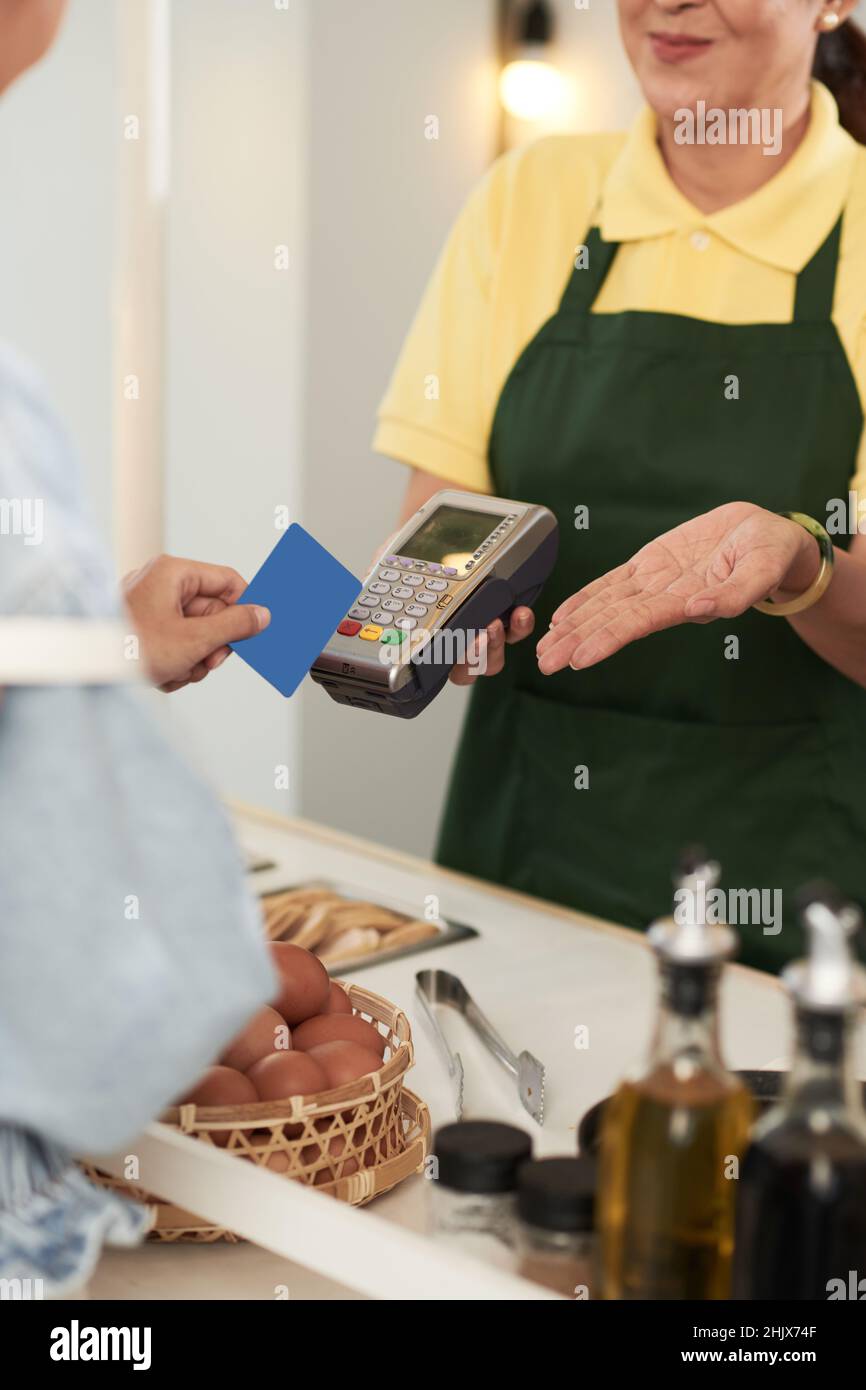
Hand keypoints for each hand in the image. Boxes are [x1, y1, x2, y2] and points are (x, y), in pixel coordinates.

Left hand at [123, 555, 270, 691]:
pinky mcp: (145, 630)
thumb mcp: (194, 639)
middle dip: (212, 644)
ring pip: (197, 634)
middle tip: (207, 660)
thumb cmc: (130, 648)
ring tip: (175, 669)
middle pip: (213, 612)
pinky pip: (177, 645)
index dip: (245, 606)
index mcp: (172, 573)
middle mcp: (161, 585)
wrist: (87, 672)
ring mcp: (151, 608)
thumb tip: (262, 615)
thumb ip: (235, 626)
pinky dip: (176, 664)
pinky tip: (162, 673)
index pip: (226, 580)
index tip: (257, 628)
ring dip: (194, 659)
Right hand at [368, 531, 534, 683]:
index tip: (447, 651)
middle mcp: (457, 641)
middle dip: (475, 658)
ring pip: (496, 654)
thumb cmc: (411, 558)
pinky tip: (520, 610)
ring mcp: (483, 629)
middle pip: (470, 669)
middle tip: (476, 638)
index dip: (443, 666)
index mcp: (428, 639)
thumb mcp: (386, 565)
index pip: (436, 668)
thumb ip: (372, 580)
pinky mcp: (506, 612)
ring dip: (498, 643)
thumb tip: (359, 590)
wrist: (438, 534)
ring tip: (497, 622)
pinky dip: (521, 624)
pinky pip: (517, 628)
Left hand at [536, 502, 819, 674]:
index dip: (607, 638)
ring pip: (606, 606)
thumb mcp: (764, 569)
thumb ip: (736, 593)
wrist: (767, 535)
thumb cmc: (771, 554)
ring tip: (545, 647)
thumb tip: (700, 607)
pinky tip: (563, 616)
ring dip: (574, 626)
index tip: (579, 658)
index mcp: (688, 601)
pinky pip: (611, 583)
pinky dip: (586, 598)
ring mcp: (654, 582)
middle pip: (613, 621)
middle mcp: (665, 598)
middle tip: (545, 663)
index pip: (639, 623)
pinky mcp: (650, 565)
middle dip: (578, 641)